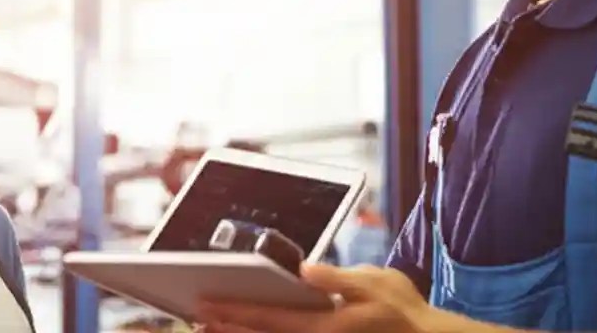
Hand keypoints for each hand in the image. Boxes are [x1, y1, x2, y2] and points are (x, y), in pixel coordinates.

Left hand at [197, 263, 464, 332]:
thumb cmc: (400, 308)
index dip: (236, 313)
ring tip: (209, 324)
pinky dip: (260, 332)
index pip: (270, 319)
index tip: (208, 307)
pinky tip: (242, 327)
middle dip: (227, 327)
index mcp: (326, 324)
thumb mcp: (375, 284)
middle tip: (195, 316)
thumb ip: (338, 278)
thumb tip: (305, 270)